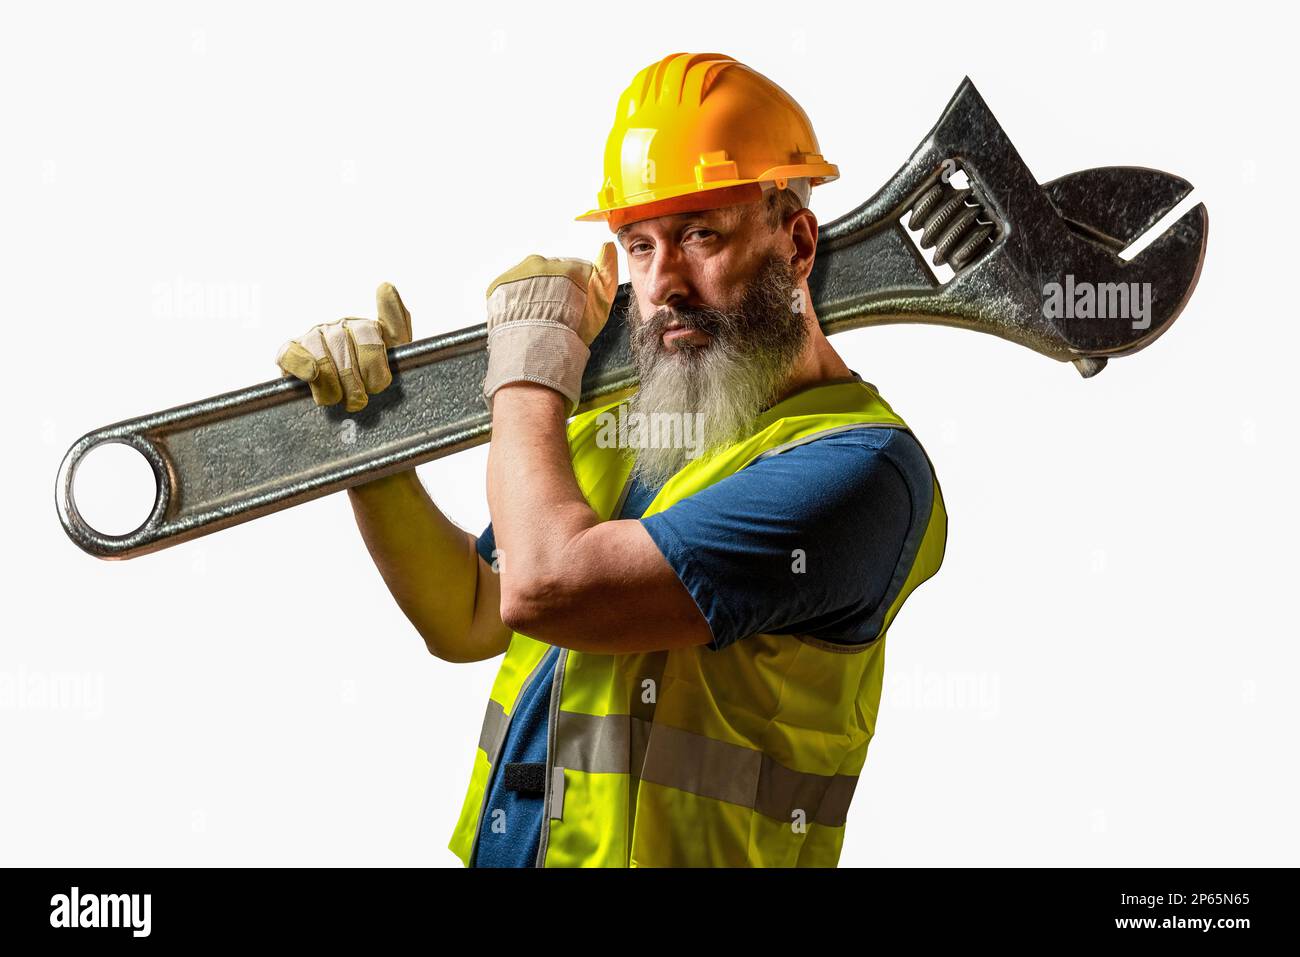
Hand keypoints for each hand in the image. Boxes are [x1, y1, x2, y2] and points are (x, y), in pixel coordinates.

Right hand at [276, 283, 412, 411]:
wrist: (347, 396)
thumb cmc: (373, 375)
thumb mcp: (394, 352)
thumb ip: (396, 322)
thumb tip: (385, 286)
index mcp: (361, 327)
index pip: (369, 337)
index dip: (374, 366)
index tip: (377, 385)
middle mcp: (336, 328)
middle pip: (345, 353)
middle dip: (355, 384)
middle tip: (359, 399)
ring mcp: (312, 339)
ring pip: (321, 360)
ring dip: (332, 388)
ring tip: (338, 398)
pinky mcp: (289, 353)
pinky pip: (291, 355)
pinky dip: (302, 365)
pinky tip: (311, 375)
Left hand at [482, 242, 617, 413]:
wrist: (535, 349)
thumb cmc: (569, 332)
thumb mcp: (599, 305)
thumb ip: (607, 274)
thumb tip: (607, 247)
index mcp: (568, 266)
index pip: (575, 270)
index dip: (575, 289)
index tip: (573, 305)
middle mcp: (542, 263)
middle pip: (550, 273)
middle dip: (552, 289)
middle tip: (554, 313)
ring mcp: (518, 273)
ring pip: (529, 279)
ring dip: (532, 293)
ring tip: (536, 317)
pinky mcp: (499, 285)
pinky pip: (508, 288)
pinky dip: (514, 299)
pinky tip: (521, 316)